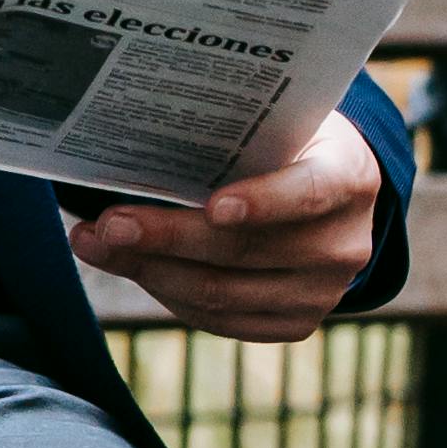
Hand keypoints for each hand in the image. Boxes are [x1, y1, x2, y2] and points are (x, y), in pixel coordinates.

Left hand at [72, 109, 383, 342]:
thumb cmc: (287, 144)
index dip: (262, 202)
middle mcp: (345, 245)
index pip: (308, 194)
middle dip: (166, 238)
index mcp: (349, 178)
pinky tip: (131, 265)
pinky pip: (220, 320)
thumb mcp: (278, 123)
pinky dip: (168, 293)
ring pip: (223, 294)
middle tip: (107, 224)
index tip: (212, 206)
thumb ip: (232, 135)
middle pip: (245, 252)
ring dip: (149, 270)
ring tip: (97, 243)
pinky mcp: (296, 324)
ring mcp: (323, 293)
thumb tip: (138, 140)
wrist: (332, 192)